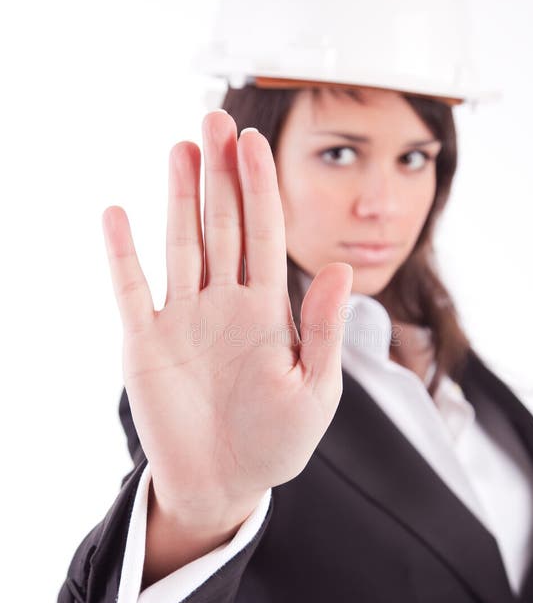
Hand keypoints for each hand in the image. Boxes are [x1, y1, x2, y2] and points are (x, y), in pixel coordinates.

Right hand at [102, 111, 352, 527]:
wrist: (223, 484)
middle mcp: (224, 302)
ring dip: (178, 197)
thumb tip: (344, 272)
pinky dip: (122, 254)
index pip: (266, 235)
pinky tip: (117, 213)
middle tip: (216, 118)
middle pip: (222, 224)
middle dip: (221, 174)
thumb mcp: (315, 391)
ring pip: (181, 243)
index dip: (261, 188)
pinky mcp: (145, 342)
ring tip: (180, 148)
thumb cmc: (276, 442)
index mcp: (268, 311)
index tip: (255, 143)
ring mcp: (183, 318)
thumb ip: (324, 331)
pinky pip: (131, 289)